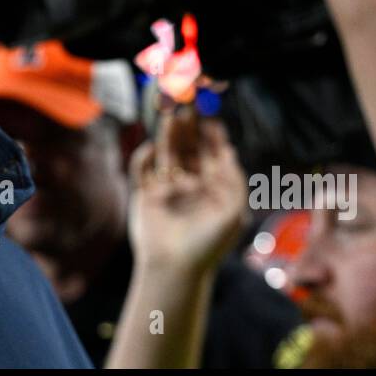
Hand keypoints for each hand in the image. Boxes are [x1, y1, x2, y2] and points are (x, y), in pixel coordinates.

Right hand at [127, 105, 246, 274]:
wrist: (174, 269)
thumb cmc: (208, 244)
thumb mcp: (233, 212)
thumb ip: (233, 180)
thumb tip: (230, 150)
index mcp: (213, 188)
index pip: (211, 153)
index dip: (210, 134)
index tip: (209, 115)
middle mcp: (190, 185)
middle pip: (188, 148)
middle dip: (188, 128)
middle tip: (186, 106)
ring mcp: (167, 188)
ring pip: (166, 154)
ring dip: (168, 135)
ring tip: (170, 116)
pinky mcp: (145, 195)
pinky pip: (142, 169)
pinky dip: (144, 156)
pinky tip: (152, 147)